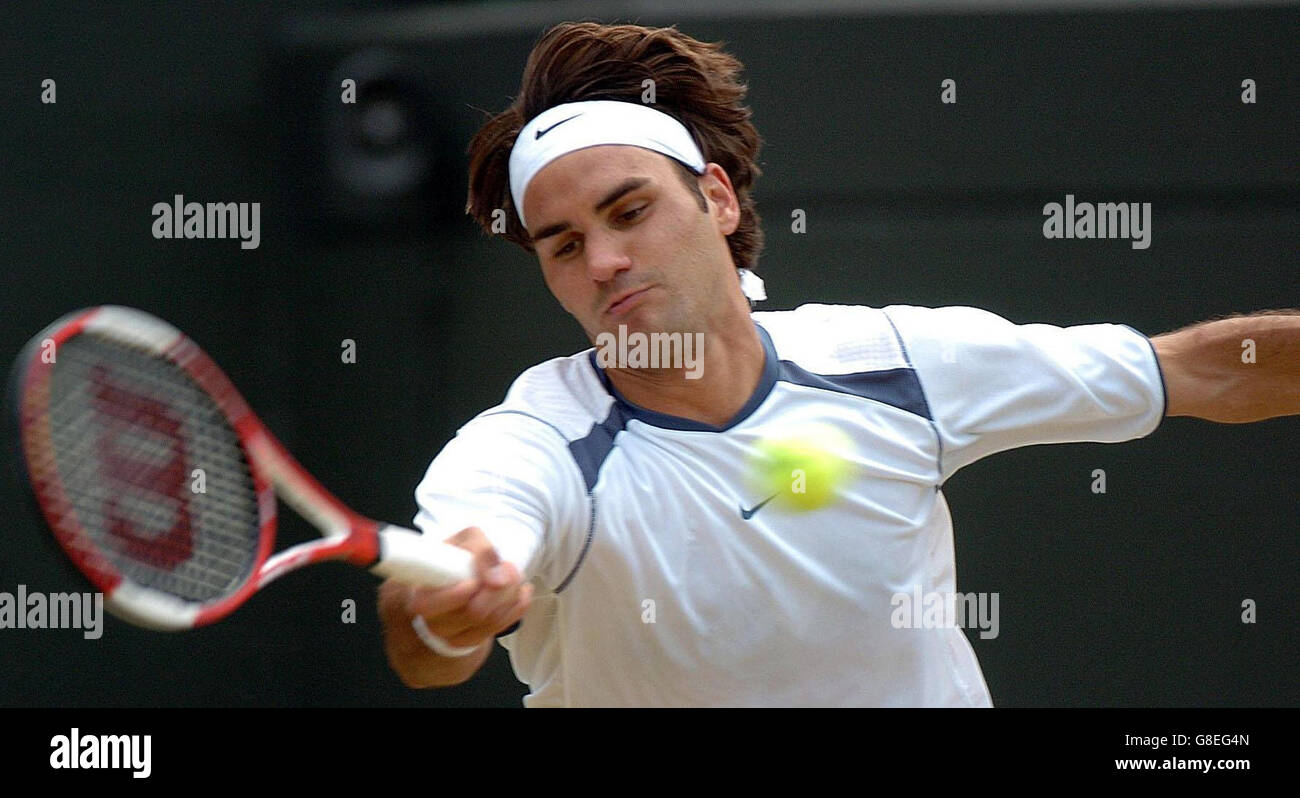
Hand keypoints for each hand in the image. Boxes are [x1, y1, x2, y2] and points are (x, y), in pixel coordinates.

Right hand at [378, 526, 532, 686]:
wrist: (461, 572)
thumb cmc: (457, 555)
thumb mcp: (466, 539)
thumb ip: (480, 550)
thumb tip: (497, 579)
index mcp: (421, 595)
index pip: (432, 606)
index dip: (455, 596)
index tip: (473, 582)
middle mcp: (434, 621)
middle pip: (473, 613)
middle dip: (498, 588)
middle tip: (507, 566)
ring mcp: (454, 634)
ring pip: (491, 620)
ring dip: (511, 594)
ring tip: (512, 573)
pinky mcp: (474, 639)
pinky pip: (503, 626)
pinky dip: (517, 606)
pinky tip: (520, 591)